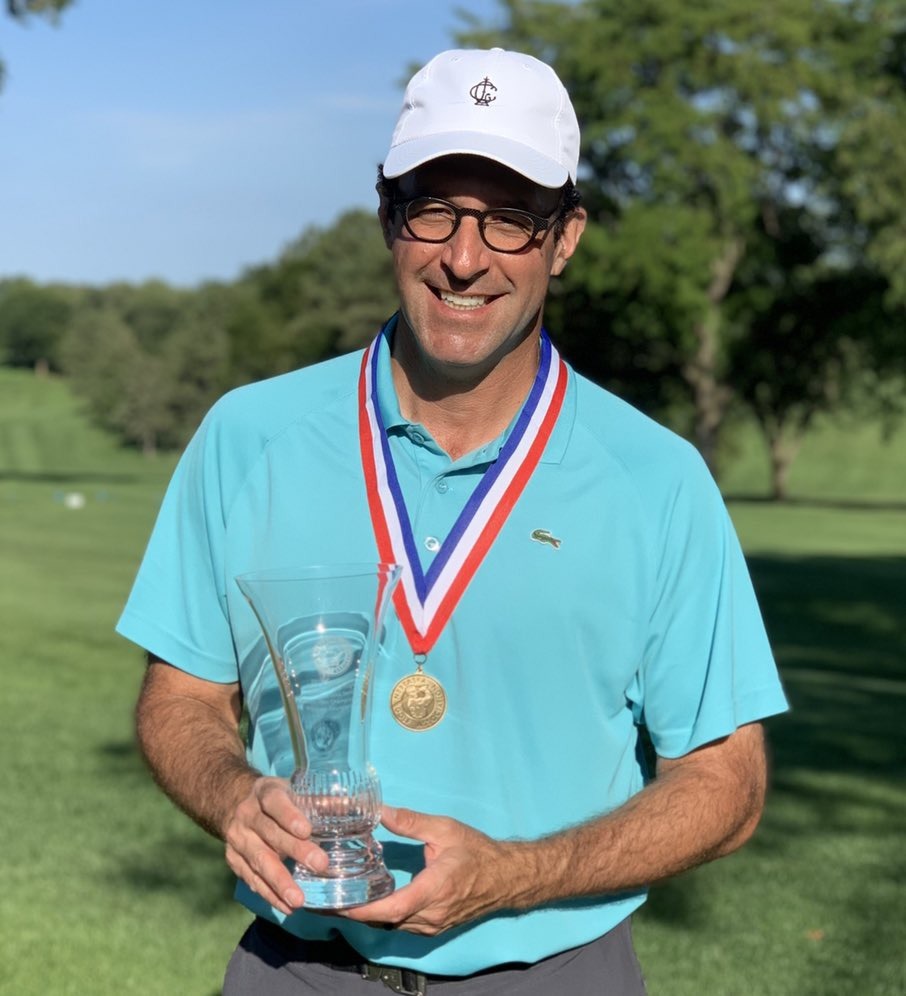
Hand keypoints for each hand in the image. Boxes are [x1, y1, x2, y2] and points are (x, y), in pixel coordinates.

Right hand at [223, 776, 327, 914]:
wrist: (234, 804)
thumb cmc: (277, 799)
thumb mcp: (293, 790)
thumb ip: (319, 800)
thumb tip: (352, 806)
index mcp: (264, 792)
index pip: (275, 802)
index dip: (289, 816)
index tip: (307, 831)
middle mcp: (247, 815)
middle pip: (270, 834)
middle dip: (295, 851)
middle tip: (320, 865)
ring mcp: (238, 839)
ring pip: (259, 861)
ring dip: (279, 882)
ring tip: (298, 900)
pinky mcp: (233, 860)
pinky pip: (251, 880)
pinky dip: (269, 894)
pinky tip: (286, 906)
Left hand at [338, 806, 513, 934]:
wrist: (505, 877)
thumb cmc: (476, 852)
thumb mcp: (444, 829)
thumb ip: (411, 822)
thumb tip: (381, 811)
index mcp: (433, 890)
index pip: (391, 908)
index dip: (361, 910)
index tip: (335, 903)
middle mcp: (431, 915)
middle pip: (384, 921)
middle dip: (354, 912)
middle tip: (325, 897)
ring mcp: (432, 925)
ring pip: (391, 926)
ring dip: (366, 916)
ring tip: (339, 899)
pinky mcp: (433, 927)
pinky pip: (401, 926)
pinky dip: (382, 916)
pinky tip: (367, 902)